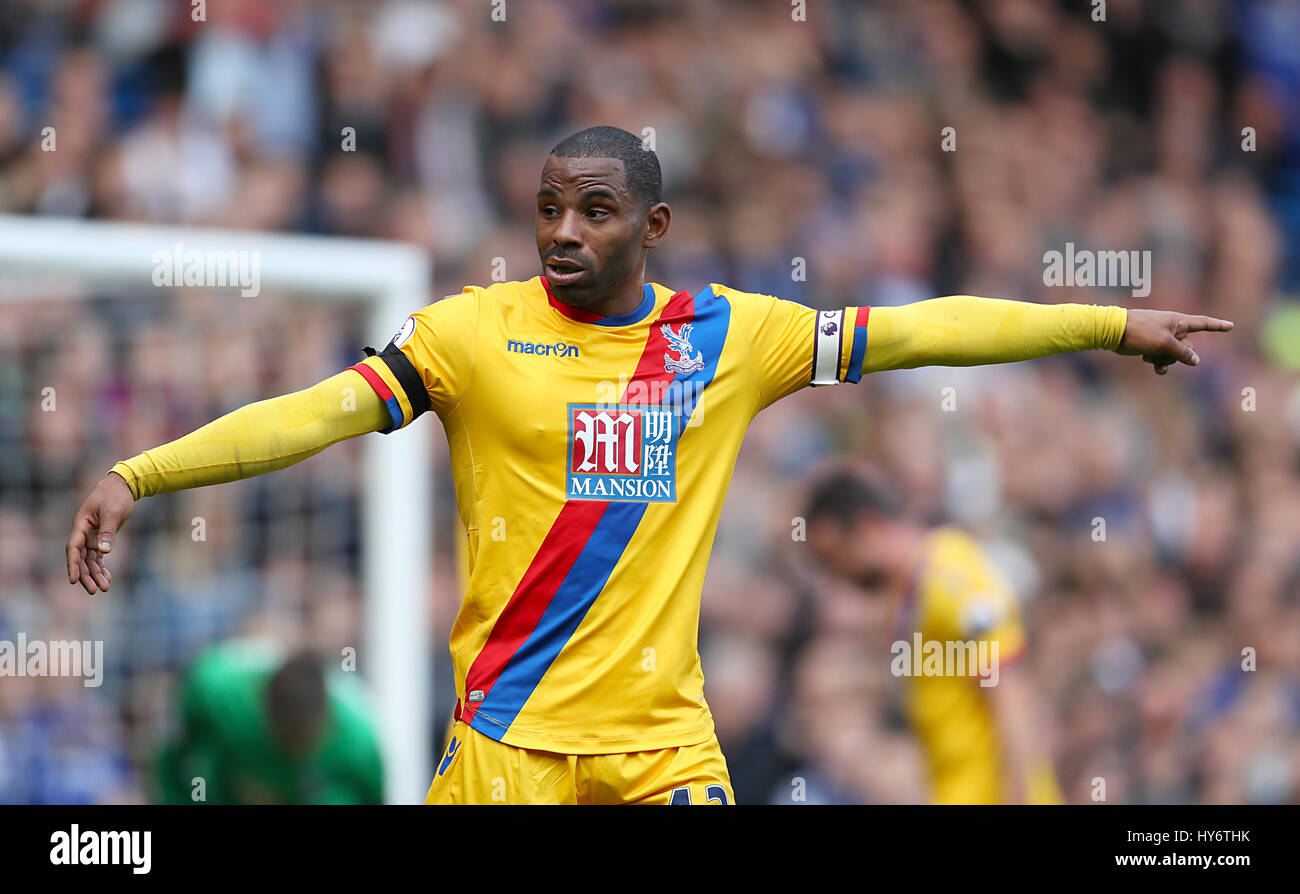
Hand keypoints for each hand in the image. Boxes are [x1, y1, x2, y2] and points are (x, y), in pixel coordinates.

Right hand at [66, 471, 134, 593]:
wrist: (122, 486)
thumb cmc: (115, 496)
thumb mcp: (112, 512)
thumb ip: (108, 531)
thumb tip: (104, 552)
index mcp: (81, 525)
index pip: (73, 548)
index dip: (73, 565)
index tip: (74, 580)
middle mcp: (83, 533)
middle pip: (81, 559)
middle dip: (86, 575)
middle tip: (93, 591)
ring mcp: (91, 536)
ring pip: (90, 560)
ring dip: (95, 574)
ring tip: (105, 588)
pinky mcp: (101, 538)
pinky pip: (98, 557)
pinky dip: (102, 567)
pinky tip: (107, 578)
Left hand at [1116, 309, 1232, 374]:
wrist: (1115, 332)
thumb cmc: (1141, 332)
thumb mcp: (1164, 343)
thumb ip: (1182, 352)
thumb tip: (1196, 362)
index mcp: (1178, 322)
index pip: (1203, 323)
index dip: (1217, 326)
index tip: (1231, 326)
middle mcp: (1172, 329)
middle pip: (1188, 347)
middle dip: (1178, 355)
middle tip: (1162, 353)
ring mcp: (1162, 338)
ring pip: (1175, 355)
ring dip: (1165, 360)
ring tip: (1150, 358)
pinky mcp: (1152, 346)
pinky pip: (1162, 358)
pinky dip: (1158, 362)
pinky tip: (1148, 363)